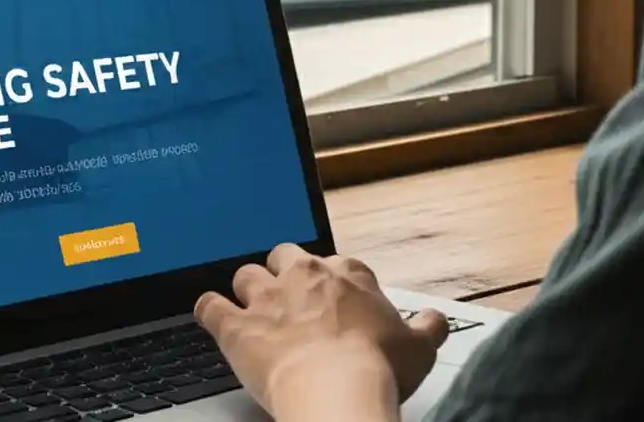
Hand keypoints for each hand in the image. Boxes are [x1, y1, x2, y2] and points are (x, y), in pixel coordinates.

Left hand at [194, 244, 449, 421]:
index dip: (332, 281)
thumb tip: (435, 320)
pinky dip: (208, 309)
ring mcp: (266, 298)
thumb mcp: (421, 347)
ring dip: (247, 290)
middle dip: (283, 272)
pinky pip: (210, 306)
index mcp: (347, 274)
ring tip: (251, 309)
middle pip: (283, 256)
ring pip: (245, 275)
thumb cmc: (379, 367)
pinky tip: (210, 314)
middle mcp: (303, 275)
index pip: (336, 263)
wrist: (337, 388)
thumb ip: (428, 327)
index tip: (334, 299)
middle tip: (290, 299)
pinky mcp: (236, 325)